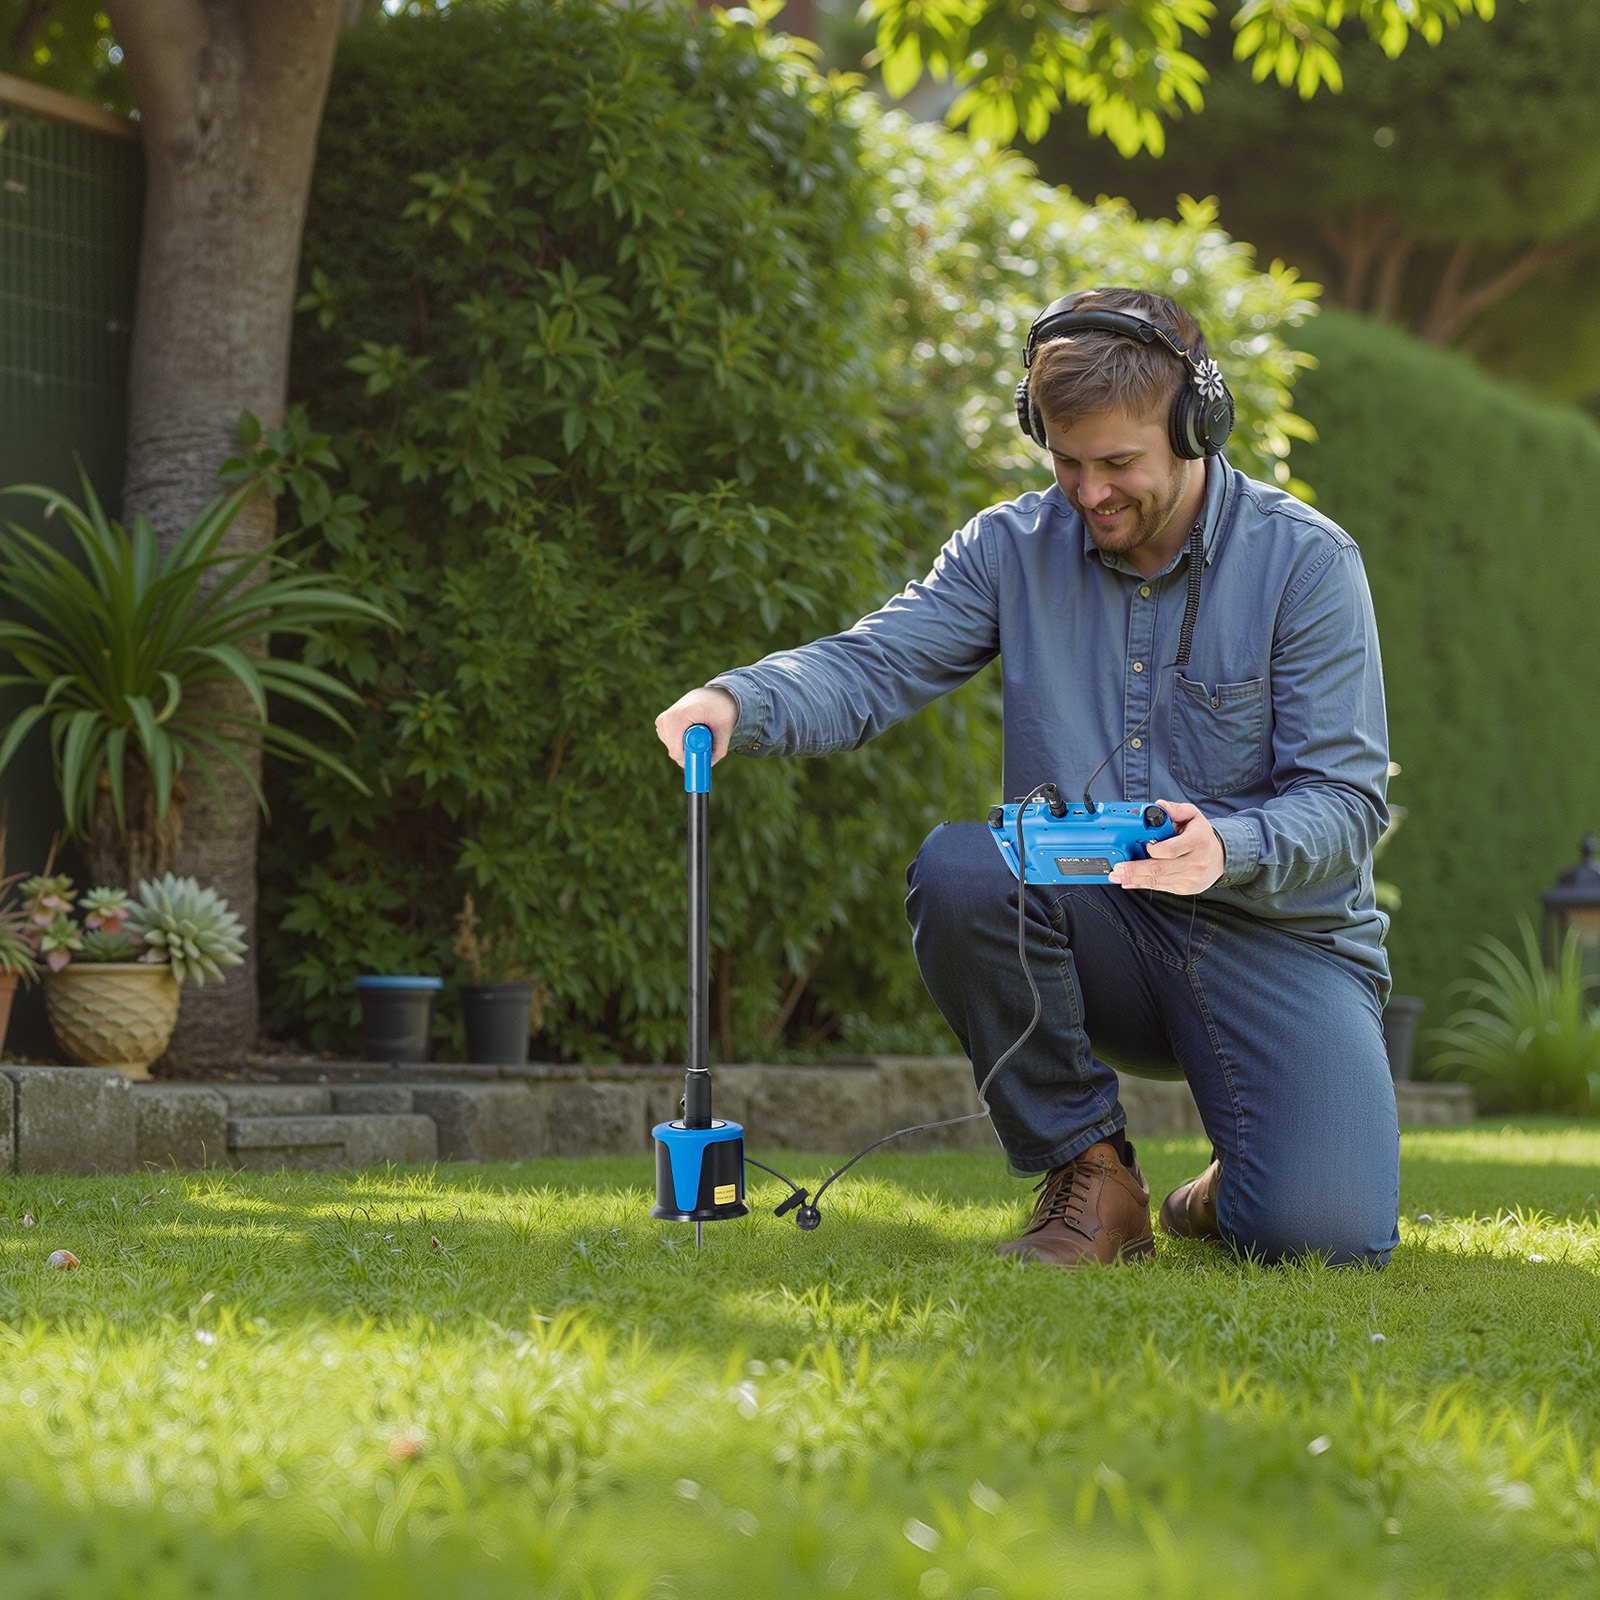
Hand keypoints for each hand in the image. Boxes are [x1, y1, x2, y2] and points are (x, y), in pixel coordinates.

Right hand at [655, 686, 738, 769]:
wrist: (711, 695)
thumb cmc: (720, 709)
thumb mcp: (725, 728)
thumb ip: (719, 749)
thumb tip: (706, 765)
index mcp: (678, 717)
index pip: (676, 751)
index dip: (690, 758)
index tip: (704, 754)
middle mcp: (666, 718)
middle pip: (673, 751)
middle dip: (690, 753)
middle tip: (705, 741)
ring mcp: (661, 721)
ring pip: (672, 748)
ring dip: (686, 747)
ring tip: (698, 732)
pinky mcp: (661, 723)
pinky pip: (670, 743)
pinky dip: (681, 742)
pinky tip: (690, 730)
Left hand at [1108, 799, 1224, 894]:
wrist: (1219, 859)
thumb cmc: (1202, 836)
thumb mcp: (1193, 816)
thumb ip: (1176, 810)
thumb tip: (1159, 806)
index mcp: (1197, 842)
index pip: (1172, 849)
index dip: (1154, 849)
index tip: (1142, 846)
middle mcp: (1194, 862)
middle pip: (1160, 868)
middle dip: (1135, 869)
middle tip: (1118, 868)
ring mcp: (1189, 878)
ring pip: (1157, 880)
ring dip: (1134, 879)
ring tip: (1116, 875)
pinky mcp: (1183, 888)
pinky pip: (1159, 887)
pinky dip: (1141, 884)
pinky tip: (1128, 881)